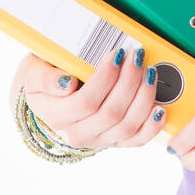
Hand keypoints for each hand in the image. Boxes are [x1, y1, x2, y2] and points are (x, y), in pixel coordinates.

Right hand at [16, 45, 164, 149]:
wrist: (50, 99)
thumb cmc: (45, 79)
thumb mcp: (35, 73)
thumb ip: (45, 78)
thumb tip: (65, 84)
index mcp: (57, 116)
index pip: (86, 101)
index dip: (106, 78)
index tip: (116, 53)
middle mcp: (78, 134)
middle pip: (111, 113)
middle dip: (129, 81)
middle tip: (136, 56)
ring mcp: (99, 139)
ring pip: (127, 125)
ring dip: (143, 97)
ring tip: (149, 72)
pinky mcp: (116, 140)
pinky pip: (137, 140)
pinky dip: (152, 126)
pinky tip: (160, 108)